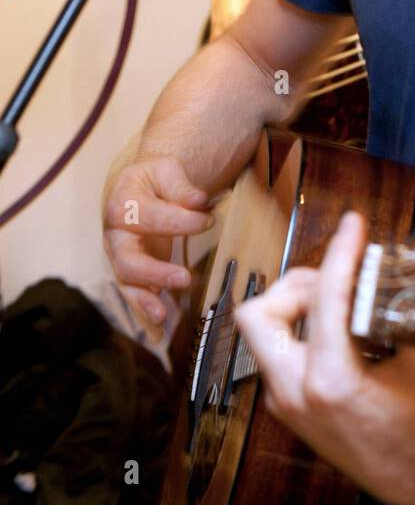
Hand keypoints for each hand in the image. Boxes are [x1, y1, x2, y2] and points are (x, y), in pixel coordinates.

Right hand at [103, 154, 215, 343]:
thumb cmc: (154, 179)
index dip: (180, 220)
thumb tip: (198, 200)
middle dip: (154, 272)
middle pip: (127, 260)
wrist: (137, 186)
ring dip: (145, 301)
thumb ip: (181, 187)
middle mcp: (116, 235)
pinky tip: (159, 334)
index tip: (208, 219)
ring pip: (127, 284)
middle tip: (184, 277)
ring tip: (162, 316)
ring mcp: (121, 257)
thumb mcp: (166, 171)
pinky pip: (135, 296)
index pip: (151, 216)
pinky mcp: (131, 273)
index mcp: (123, 204)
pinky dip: (145, 315)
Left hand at [235, 212, 414, 504]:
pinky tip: (343, 329)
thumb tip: (390, 263)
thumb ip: (403, 309)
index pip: (325, 298)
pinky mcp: (286, 404)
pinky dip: (304, 328)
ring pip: (265, 329)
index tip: (354, 224)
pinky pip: (279, 349)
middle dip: (297, 285)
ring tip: (345, 303)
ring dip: (299, 305)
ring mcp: (286, 402)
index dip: (342, 253)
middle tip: (341, 280)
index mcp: (332, 383)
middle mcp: (296, 394)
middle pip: (262, 311)